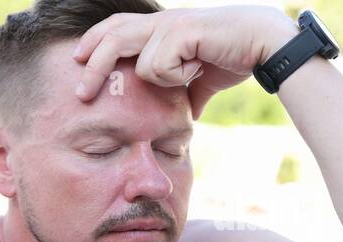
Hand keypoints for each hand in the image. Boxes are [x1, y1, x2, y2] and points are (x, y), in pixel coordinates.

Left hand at [71, 6, 297, 117]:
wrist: (265, 43)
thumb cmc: (236, 56)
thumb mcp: (203, 80)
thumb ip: (186, 94)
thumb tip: (184, 119)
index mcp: (162, 27)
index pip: (116, 27)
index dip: (94, 42)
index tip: (77, 63)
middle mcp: (161, 21)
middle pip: (111, 34)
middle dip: (90, 63)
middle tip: (79, 92)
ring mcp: (170, 24)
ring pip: (134, 56)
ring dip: (143, 75)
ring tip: (149, 82)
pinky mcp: (181, 32)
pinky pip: (158, 66)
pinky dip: (176, 77)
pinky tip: (199, 68)